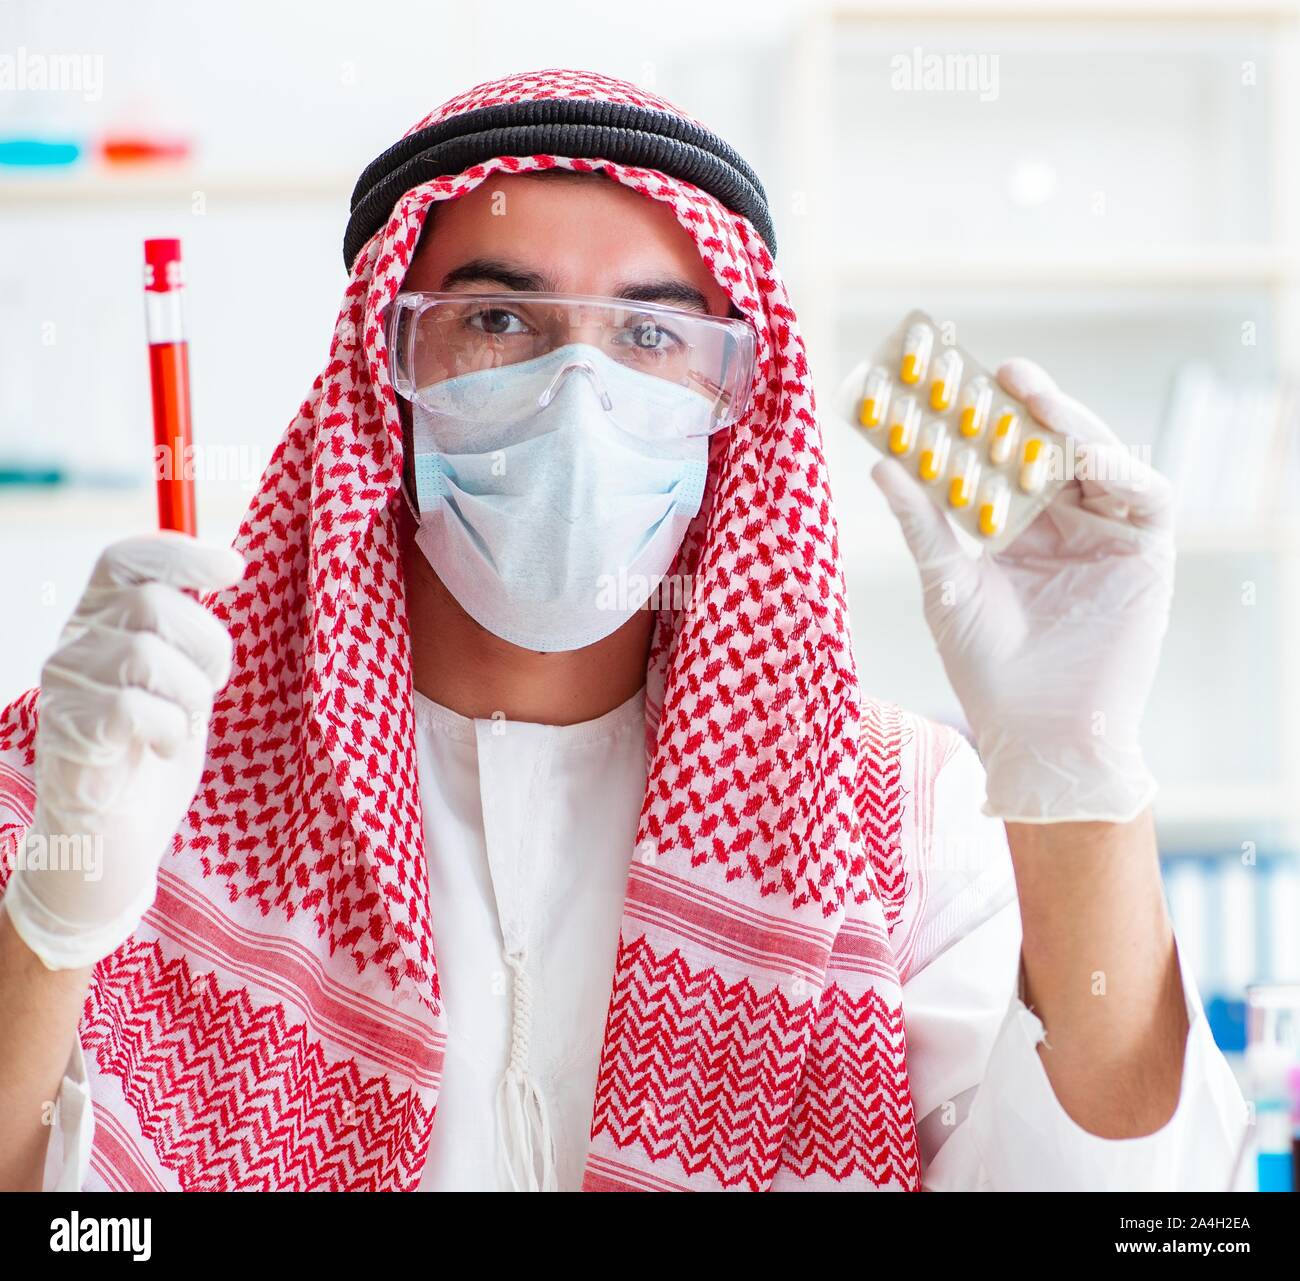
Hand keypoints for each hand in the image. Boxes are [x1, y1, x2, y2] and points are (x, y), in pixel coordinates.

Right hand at [3, 534, 243, 969]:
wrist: (116, 844)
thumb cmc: (154, 758)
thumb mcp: (183, 682)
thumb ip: (189, 632)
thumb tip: (227, 565)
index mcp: (100, 623)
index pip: (126, 558)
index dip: (180, 552)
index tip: (235, 568)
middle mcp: (73, 646)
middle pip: (152, 603)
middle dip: (207, 646)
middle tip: (212, 690)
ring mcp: (64, 691)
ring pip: (145, 653)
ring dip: (190, 695)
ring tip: (183, 726)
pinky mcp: (69, 736)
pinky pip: (134, 707)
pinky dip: (169, 729)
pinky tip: (165, 750)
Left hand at [872, 358, 1173, 822]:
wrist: (1034, 730)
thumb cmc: (984, 664)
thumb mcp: (945, 582)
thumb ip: (923, 523)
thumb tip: (880, 464)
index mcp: (1013, 525)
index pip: (1001, 456)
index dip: (983, 418)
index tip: (952, 381)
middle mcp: (1062, 521)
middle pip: (1051, 447)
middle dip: (1030, 408)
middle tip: (1003, 374)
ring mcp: (1105, 533)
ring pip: (1099, 458)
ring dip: (1072, 426)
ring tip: (1037, 405)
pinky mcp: (1146, 552)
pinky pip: (1145, 495)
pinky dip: (1122, 469)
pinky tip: (1085, 459)